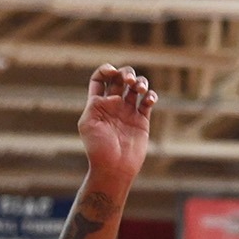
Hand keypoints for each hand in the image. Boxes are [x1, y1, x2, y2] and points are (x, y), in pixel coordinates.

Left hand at [77, 65, 156, 183]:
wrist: (114, 168)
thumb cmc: (98, 148)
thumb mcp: (88, 124)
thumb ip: (96, 105)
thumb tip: (113, 95)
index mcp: (98, 103)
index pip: (100, 79)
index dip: (106, 70)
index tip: (113, 72)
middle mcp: (113, 105)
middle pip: (121, 78)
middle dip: (126, 73)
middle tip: (129, 81)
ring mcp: (128, 111)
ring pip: (136, 87)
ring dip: (141, 82)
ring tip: (140, 89)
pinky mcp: (142, 120)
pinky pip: (148, 102)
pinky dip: (151, 96)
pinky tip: (149, 99)